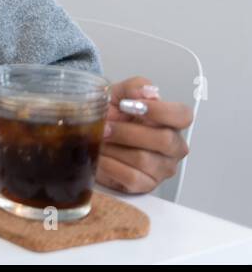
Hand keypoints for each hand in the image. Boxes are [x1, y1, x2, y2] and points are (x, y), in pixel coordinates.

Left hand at [95, 76, 192, 193]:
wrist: (89, 135)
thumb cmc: (110, 114)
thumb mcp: (117, 93)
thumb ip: (134, 87)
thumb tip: (148, 93)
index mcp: (171, 122)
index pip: (183, 115)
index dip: (160, 111)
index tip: (130, 106)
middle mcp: (173, 146)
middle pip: (164, 139)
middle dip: (127, 132)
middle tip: (105, 126)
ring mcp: (162, 167)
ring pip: (144, 159)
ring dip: (115, 148)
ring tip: (99, 140)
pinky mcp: (146, 184)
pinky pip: (131, 177)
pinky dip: (110, 165)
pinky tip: (100, 157)